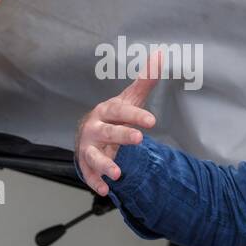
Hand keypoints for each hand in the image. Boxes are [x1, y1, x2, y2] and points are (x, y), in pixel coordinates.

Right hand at [75, 51, 160, 195]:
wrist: (89, 132)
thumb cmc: (113, 115)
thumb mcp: (129, 99)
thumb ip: (145, 80)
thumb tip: (159, 55)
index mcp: (106, 111)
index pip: (121, 112)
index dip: (135, 116)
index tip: (152, 121)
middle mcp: (95, 128)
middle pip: (108, 132)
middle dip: (122, 136)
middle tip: (139, 140)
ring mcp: (89, 147)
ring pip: (94, 156)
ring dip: (105, 164)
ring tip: (118, 174)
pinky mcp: (86, 164)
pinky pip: (89, 174)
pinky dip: (95, 182)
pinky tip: (106, 190)